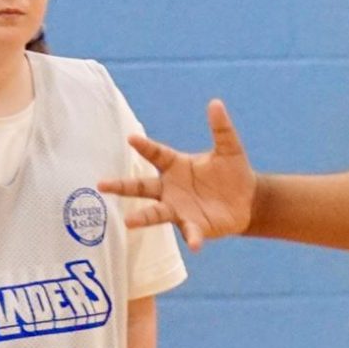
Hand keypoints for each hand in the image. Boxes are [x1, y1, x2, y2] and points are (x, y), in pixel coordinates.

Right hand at [102, 100, 253, 251]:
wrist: (247, 201)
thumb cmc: (232, 172)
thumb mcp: (230, 149)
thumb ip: (221, 128)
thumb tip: (216, 103)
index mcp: (176, 165)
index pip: (156, 154)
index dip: (144, 146)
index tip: (132, 139)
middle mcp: (170, 188)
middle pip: (141, 186)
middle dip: (122, 186)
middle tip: (101, 185)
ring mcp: (179, 209)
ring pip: (155, 213)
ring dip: (143, 217)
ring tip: (128, 222)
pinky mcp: (194, 226)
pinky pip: (190, 233)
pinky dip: (192, 238)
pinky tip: (196, 245)